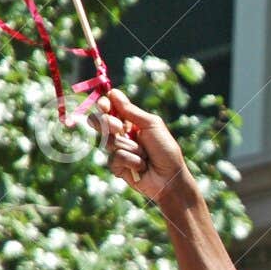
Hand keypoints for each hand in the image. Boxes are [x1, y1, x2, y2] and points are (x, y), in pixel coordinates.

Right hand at [94, 90, 190, 205]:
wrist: (170, 177)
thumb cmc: (165, 149)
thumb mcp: (151, 125)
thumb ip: (131, 111)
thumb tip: (113, 92)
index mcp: (130, 122)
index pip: (110, 109)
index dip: (104, 106)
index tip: (104, 105)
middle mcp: (122, 135)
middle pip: (100, 123)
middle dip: (108, 124)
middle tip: (119, 128)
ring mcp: (117, 151)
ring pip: (109, 142)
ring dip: (130, 147)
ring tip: (144, 154)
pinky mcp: (117, 167)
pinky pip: (115, 158)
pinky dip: (131, 161)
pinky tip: (142, 167)